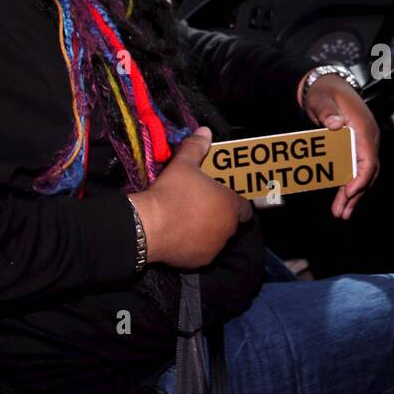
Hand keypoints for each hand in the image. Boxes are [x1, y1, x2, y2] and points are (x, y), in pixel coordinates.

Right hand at [127, 126, 252, 267]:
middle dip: (218, 216)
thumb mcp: (183, 165)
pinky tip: (179, 237)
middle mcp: (228, 229)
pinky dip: (194, 246)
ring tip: (186, 222)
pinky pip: (201, 253)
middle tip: (199, 207)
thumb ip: (196, 148)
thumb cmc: (171, 192)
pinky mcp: (199, 262)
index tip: (221, 197)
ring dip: (207, 232)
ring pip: (216, 239)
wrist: (148, 226)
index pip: (245, 207)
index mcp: (230, 205)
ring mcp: (214, 247)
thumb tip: (205, 131)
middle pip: (229, 223)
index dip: (235, 202)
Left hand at [299, 74, 379, 219]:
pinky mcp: (355, 148)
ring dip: (352, 195)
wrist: (327, 85)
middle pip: (367, 172)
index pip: (368, 159)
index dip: (360, 178)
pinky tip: (342, 200)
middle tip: (342, 213)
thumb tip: (335, 124)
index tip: (349, 192)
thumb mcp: (323, 99)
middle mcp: (368, 139)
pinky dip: (349, 186)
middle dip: (355, 195)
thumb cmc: (325, 92)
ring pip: (362, 175)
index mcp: (363, 129)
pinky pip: (355, 171)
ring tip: (341, 213)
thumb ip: (328, 111)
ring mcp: (363, 145)